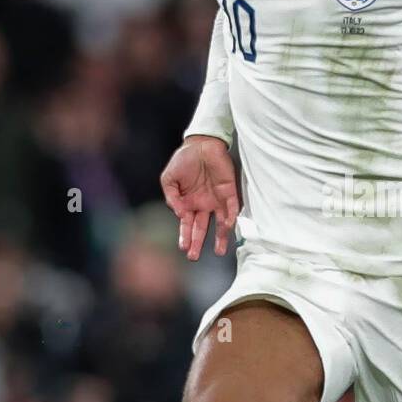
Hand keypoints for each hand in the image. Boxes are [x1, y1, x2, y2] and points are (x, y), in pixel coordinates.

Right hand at [160, 136, 239, 260]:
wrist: (201, 144)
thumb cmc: (184, 160)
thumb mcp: (169, 179)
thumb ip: (171, 197)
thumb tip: (178, 214)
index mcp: (189, 203)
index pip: (187, 224)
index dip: (185, 236)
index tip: (183, 247)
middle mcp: (203, 205)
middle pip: (201, 228)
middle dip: (197, 242)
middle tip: (194, 257)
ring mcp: (217, 200)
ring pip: (220, 223)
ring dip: (220, 238)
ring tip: (218, 252)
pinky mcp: (230, 192)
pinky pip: (232, 207)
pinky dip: (230, 217)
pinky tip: (227, 226)